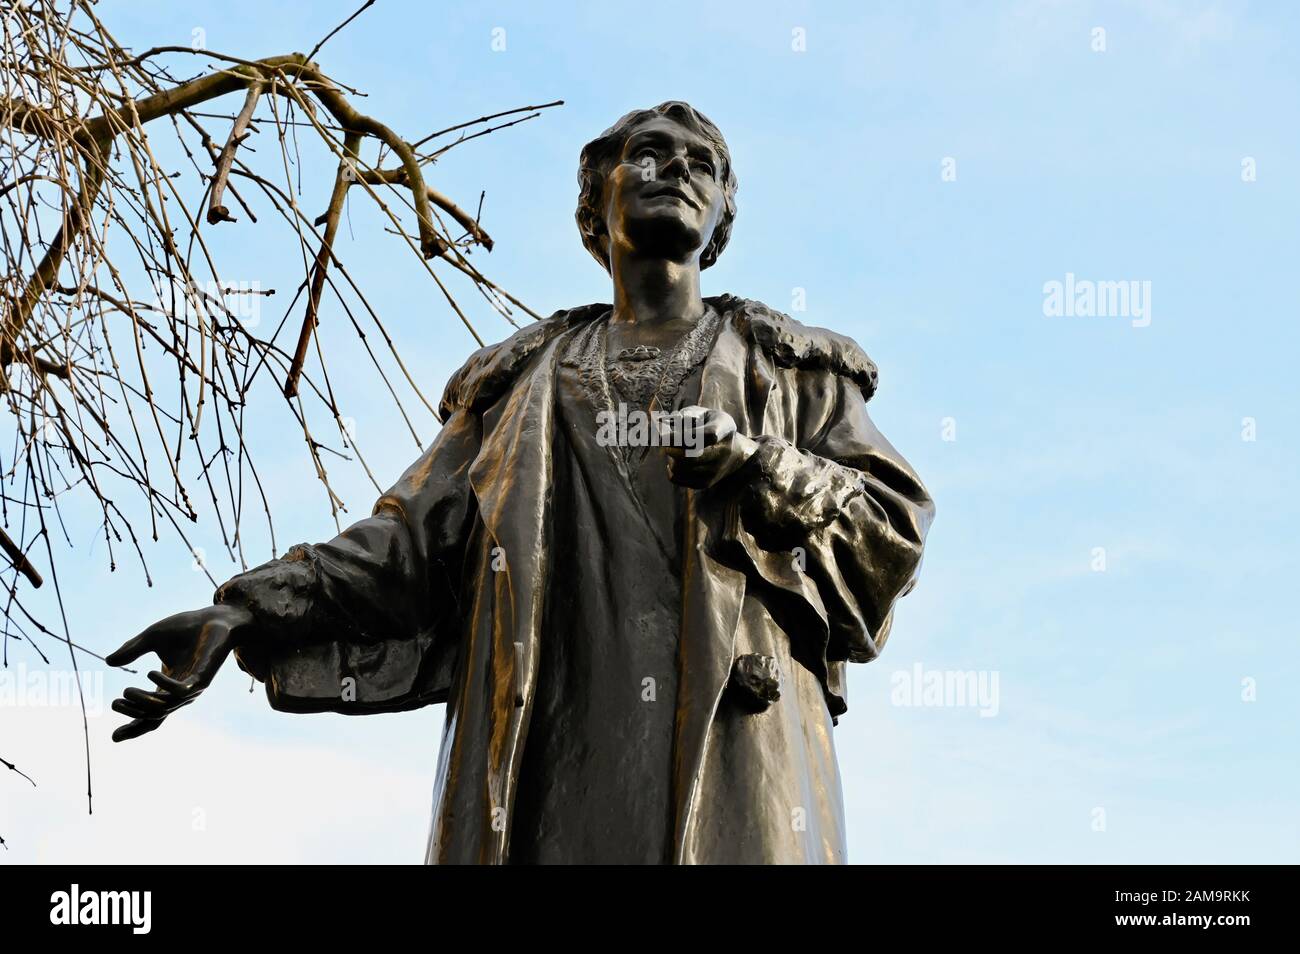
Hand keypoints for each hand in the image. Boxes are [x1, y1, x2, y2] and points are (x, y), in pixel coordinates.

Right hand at [106, 602, 253, 741]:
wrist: (215, 617)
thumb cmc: (186, 628)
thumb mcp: (152, 637)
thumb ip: (132, 650)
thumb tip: (109, 662)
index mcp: (167, 686)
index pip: (150, 714)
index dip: (133, 727)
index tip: (114, 737)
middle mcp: (180, 692)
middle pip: (154, 716)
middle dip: (133, 714)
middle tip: (115, 703)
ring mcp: (192, 687)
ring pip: (164, 707)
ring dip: (143, 702)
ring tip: (126, 691)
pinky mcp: (202, 678)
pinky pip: (181, 691)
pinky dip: (164, 686)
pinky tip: (149, 673)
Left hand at [662, 405, 758, 488]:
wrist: (735, 453)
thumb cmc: (712, 427)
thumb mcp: (705, 414)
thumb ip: (687, 415)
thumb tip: (665, 423)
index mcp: (725, 428)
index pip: (708, 435)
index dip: (684, 437)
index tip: (664, 436)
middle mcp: (724, 450)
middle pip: (693, 457)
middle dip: (672, 451)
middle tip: (663, 444)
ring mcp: (716, 469)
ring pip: (682, 468)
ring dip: (671, 459)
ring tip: (672, 450)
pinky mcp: (706, 482)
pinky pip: (679, 479)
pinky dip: (671, 470)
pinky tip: (674, 462)